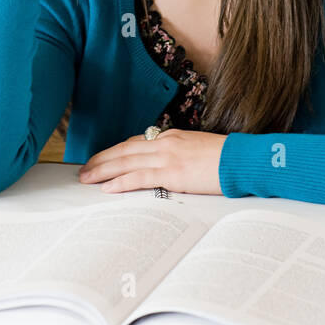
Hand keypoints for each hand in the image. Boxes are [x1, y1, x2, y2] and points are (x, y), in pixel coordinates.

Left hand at [79, 130, 227, 195]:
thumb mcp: (198, 150)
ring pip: (126, 162)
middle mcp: (165, 143)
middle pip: (124, 150)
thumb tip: (167, 167)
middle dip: (101, 160)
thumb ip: (180, 155)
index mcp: (172, 136)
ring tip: (87, 179)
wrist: (242, 160)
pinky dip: (121, 182)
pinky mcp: (172, 173)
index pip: (135, 143)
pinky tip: (108, 187)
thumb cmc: (225, 158)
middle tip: (83, 170)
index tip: (100, 158)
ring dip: (103, 170)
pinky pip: (140, 177)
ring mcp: (168, 157)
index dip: (114, 151)